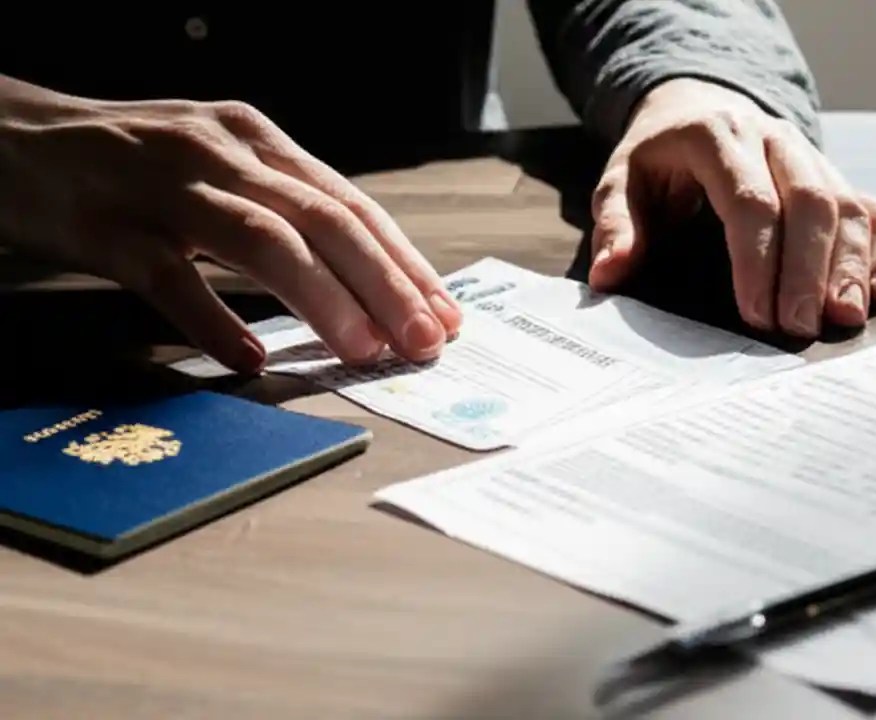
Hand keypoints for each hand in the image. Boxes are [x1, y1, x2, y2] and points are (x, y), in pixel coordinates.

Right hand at [0, 77, 461, 372]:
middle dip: (385, 284)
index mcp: (256, 139)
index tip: (445, 313)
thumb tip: (366, 278)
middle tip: (424, 341)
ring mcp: (163, 187)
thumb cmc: (131, 164)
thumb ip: (282, 207)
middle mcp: (220, 152)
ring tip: (365, 349)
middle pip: (323, 220)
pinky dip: (214, 319)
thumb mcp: (217, 166)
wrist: (12, 136)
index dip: (404, 262)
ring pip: (261, 240)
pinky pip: (169, 276)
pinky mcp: (108, 226)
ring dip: (323, 299)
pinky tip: (251, 358)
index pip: (350, 204)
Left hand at [587, 78, 875, 336]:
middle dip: (808, 270)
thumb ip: (615, 225)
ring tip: (844, 318)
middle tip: (800, 327)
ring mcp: (812, 155)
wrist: (695, 105)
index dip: (758, 260)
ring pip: (848, 203)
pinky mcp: (837, 175)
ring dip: (851, 265)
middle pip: (810, 200)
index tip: (757, 314)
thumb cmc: (659, 157)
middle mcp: (774, 138)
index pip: (750, 199)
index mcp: (717, 135)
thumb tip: (610, 274)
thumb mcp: (621, 180)